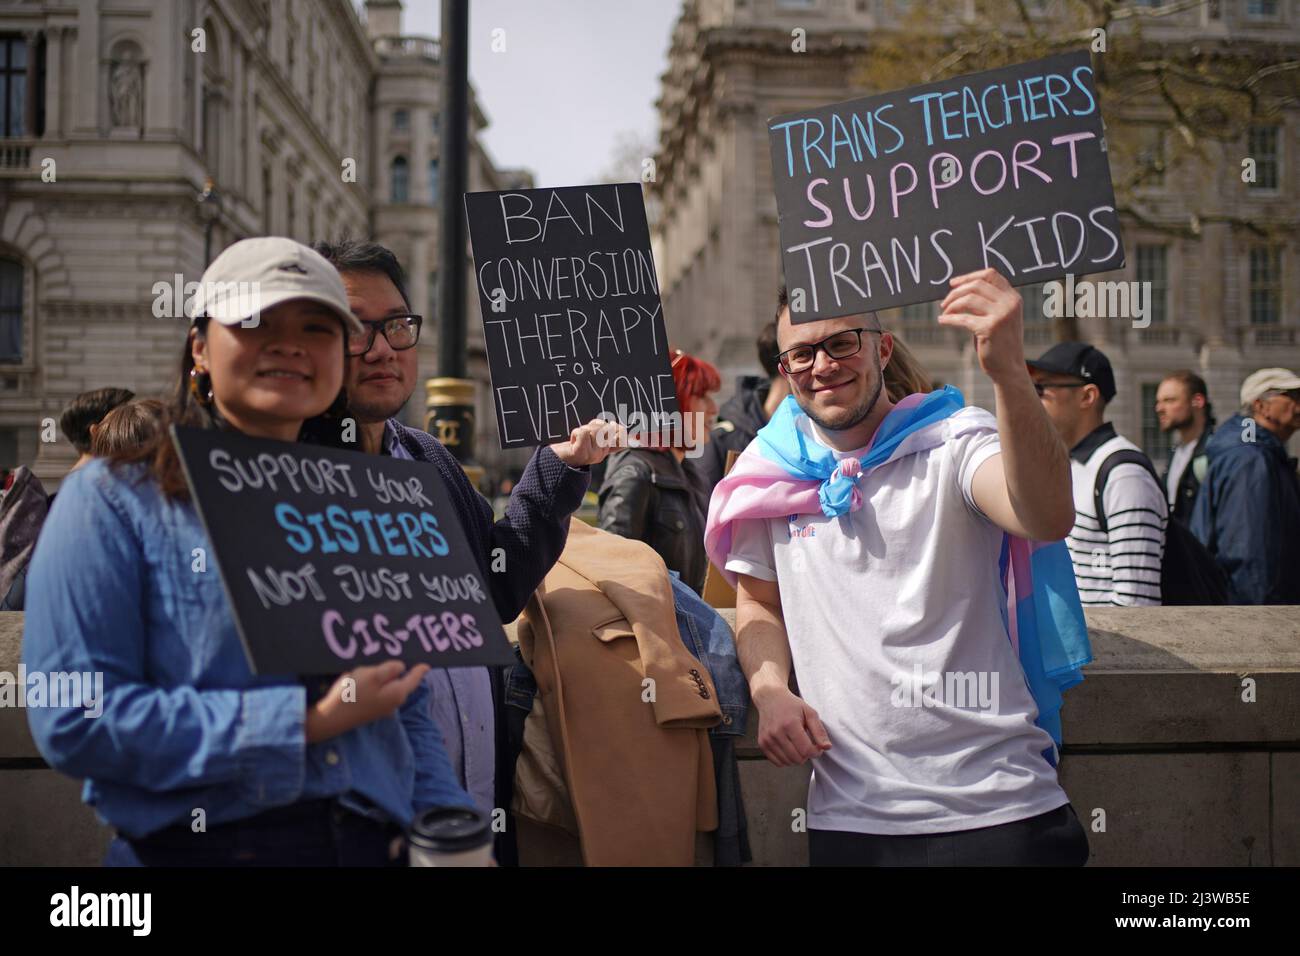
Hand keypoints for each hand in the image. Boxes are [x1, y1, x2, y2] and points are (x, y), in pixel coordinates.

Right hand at [305, 661, 430, 743]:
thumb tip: (402, 667)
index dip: (420, 669)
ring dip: (387, 677)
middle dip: (402, 670)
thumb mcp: (374, 674)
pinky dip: (378, 683)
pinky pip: (380, 692)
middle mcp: (394, 703)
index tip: (427, 664)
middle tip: (400, 655)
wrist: (331, 718)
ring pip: (390, 687)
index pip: (414, 678)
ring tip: (380, 663)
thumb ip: (391, 669)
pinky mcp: (371, 710)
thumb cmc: (353, 693)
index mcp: (398, 693)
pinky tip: (367, 676)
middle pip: (402, 682)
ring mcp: (383, 708)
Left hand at [547, 418, 625, 467]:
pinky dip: (575, 433)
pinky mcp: (581, 453)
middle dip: (595, 425)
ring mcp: (592, 455)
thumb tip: (616, 424)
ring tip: (578, 438)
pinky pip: (583, 433)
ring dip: (584, 429)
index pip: (622, 440)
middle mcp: (601, 454)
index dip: (621, 431)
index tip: (613, 424)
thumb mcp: (590, 436)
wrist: (554, 458)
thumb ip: (602, 431)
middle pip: (607, 429)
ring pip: (595, 430)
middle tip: (586, 432)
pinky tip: (573, 441)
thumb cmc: (572, 445)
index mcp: (604, 450)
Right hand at [754, 686, 830, 766]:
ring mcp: (767, 739)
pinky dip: (786, 759)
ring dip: (796, 758)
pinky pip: (778, 762)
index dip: (816, 752)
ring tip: (797, 745)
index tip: (817, 747)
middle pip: (797, 759)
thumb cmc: (790, 705)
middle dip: (806, 755)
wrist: (770, 698)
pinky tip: (789, 748)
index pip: (806, 750)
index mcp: (790, 724)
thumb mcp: (809, 713)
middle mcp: (776, 733)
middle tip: (807, 745)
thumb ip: (819, 731)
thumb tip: (826, 747)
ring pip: (788, 762)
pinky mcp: (762, 744)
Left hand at [937, 268, 1027, 384]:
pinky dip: (949, 319)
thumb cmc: (1000, 342)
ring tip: (945, 312)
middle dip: (956, 292)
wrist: (1009, 368)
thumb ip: (987, 302)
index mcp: (1013, 297)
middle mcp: (1010, 303)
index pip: (991, 274)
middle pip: (977, 285)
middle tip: (944, 302)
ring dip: (952, 305)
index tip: (953, 283)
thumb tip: (960, 289)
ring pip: (969, 299)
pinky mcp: (990, 328)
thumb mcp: (999, 316)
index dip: (969, 276)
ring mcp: (1001, 315)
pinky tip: (942, 321)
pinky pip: (963, 318)